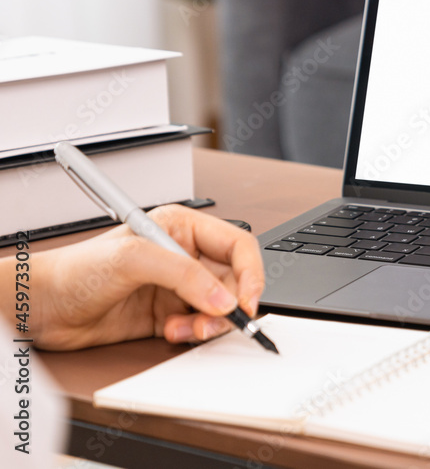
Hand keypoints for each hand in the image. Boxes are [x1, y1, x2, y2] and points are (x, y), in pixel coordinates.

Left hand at [2, 205, 264, 350]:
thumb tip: (224, 298)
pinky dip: (193, 334)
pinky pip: (200, 327)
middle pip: (234, 281)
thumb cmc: (77, 270)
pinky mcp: (169, 315)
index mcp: (184, 228)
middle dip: (231, 303)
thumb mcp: (134, 259)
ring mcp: (178, 287)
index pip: (238, 246)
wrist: (44, 306)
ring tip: (188, 329)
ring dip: (210, 323)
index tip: (247, 301)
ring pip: (220, 307)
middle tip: (220, 321)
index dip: (251, 273)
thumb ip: (185, 275)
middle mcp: (186, 256)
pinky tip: (172, 333)